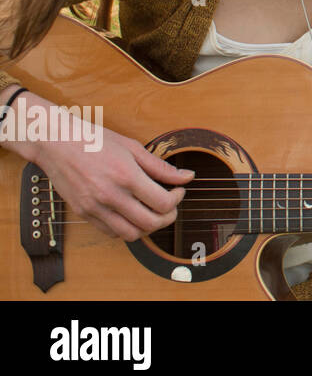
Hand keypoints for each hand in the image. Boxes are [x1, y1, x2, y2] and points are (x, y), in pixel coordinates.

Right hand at [22, 92, 193, 240]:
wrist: (58, 144)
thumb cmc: (96, 141)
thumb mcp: (133, 148)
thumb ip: (161, 167)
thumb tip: (188, 177)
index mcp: (126, 176)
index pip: (163, 203)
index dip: (177, 199)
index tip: (178, 190)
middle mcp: (110, 196)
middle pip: (151, 224)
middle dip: (168, 217)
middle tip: (170, 205)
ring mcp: (95, 208)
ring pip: (131, 235)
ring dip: (148, 227)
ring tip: (152, 211)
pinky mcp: (84, 214)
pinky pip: (111, 233)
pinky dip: (127, 228)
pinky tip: (132, 213)